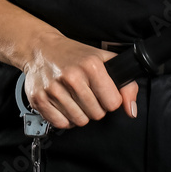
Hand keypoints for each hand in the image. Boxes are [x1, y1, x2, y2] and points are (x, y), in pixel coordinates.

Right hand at [22, 32, 138, 129]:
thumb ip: (126, 85)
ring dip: (80, 114)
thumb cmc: (74, 55)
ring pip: (79, 121)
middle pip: (96, 114)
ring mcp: (54, 89)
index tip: (103, 92)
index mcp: (91, 66)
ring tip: (75, 98)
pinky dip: (64, 118)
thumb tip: (131, 111)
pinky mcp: (39, 99)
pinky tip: (64, 104)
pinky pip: (61, 124)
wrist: (41, 47)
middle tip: (87, 94)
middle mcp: (72, 77)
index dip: (110, 100)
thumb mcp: (104, 60)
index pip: (113, 103)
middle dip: (95, 107)